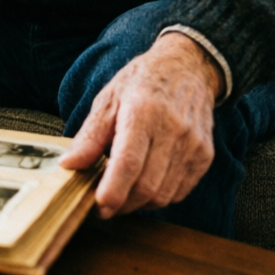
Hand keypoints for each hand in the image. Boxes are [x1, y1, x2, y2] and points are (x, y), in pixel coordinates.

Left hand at [60, 32, 220, 218]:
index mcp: (142, 112)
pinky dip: (159, 196)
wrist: (187, 68)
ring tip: (122, 192)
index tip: (98, 205)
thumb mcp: (108, 99)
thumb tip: (70, 165)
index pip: (128, 162)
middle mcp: (172, 130)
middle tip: (104, 203)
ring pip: (164, 194)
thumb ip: (90, 136)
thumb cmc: (143, 82)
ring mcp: (192, 145)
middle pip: (147, 185)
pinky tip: (145, 184)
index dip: (113, 191)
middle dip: (123, 203)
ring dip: (139, 202)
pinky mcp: (205, 157)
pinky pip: (180, 192)